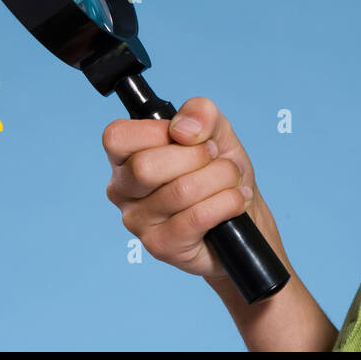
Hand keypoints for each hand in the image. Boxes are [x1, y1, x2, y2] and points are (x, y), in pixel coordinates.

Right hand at [102, 96, 256, 282]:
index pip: (117, 137)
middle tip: (216, 159)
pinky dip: (227, 203)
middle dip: (197, 157)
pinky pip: (196, 218)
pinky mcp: (160, 246)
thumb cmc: (219, 171)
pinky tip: (236, 200)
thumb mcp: (217, 131)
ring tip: (232, 180)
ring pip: (179, 191)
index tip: (189, 137)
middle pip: (146, 167)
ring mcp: (138, 222)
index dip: (158, 132)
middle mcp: (122, 190)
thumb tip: (184, 129)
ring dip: (221, 179)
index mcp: (124, 156)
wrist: (243, 217)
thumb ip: (200, 113)